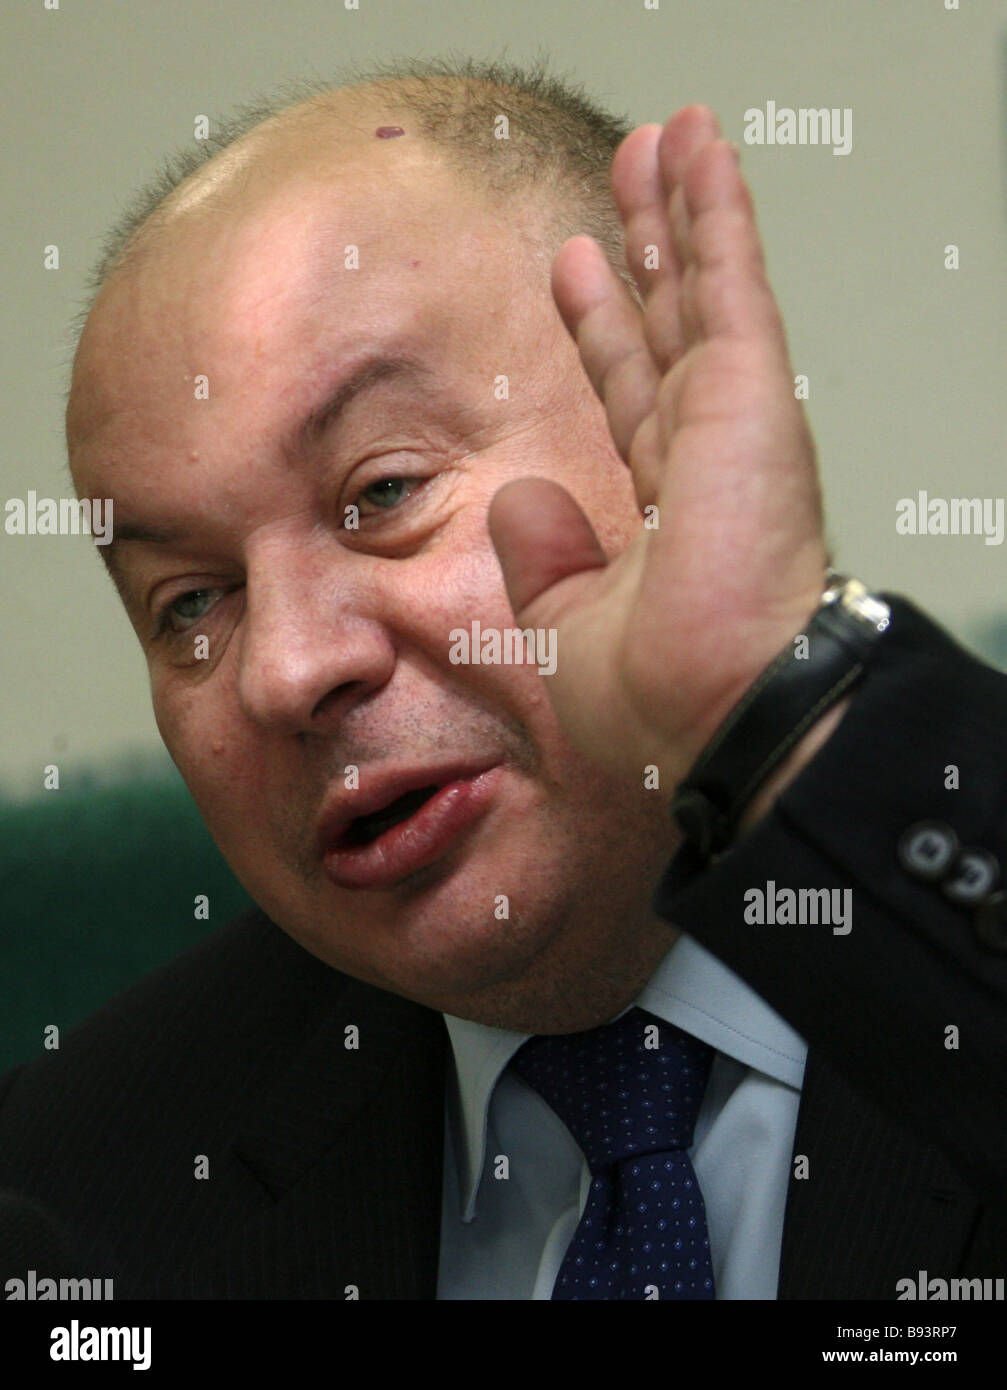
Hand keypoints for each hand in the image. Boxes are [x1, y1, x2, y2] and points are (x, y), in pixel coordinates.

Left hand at [489, 105, 829, 787]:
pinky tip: (702, 153)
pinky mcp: (751, 392)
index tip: (576, 269)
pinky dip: (718, 214)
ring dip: (682, 209)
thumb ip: (544, 559)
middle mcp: (703, 453)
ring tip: (666, 138)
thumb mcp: (565, 626)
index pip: (628, 391)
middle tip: (629, 179)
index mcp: (666, 507)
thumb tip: (518, 500)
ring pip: (701, 289)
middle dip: (645, 249)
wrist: (716, 709)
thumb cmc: (658, 696)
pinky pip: (730, 283)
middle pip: (666, 324)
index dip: (603, 327)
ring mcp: (731, 417)